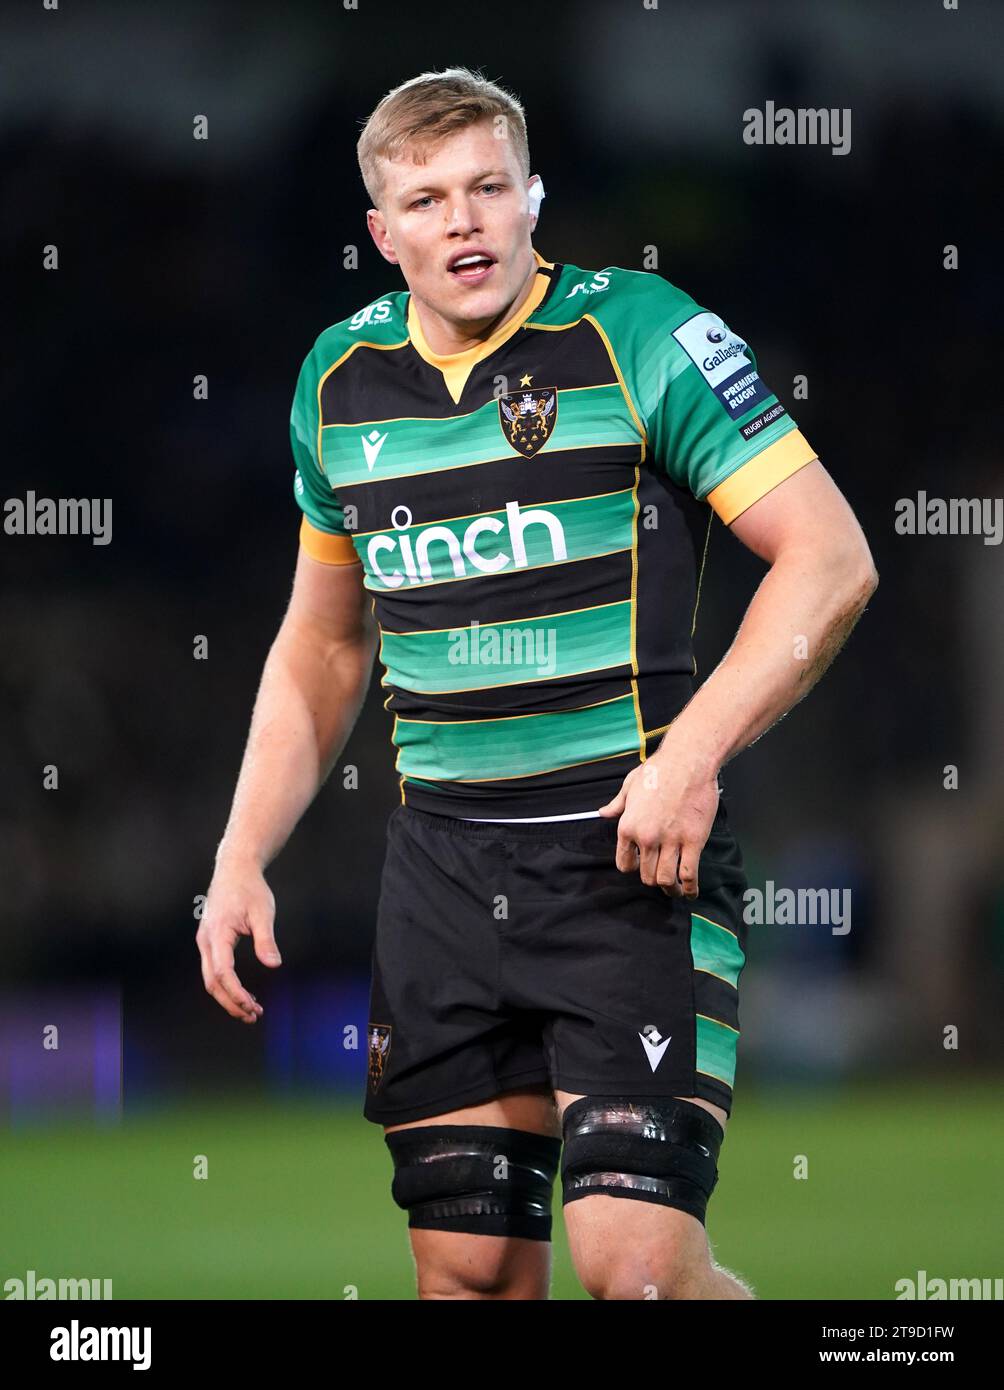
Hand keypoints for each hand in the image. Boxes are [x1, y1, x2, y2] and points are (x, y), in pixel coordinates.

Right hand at [196, 855, 279, 1022]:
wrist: (235, 869)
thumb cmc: (250, 889)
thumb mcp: (263, 912)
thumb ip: (266, 939)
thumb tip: (274, 964)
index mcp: (217, 934)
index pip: (223, 973)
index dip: (236, 994)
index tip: (252, 1007)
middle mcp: (206, 941)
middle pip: (212, 982)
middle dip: (231, 1002)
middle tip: (253, 1016)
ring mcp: (205, 941)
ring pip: (211, 978)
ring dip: (228, 997)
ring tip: (251, 1010)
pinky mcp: (210, 941)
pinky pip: (214, 969)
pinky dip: (227, 985)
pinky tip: (244, 992)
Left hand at [597, 747, 718, 897]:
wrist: (687, 762)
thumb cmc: (659, 770)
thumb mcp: (630, 785)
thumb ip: (617, 804)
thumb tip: (604, 813)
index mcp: (627, 827)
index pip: (624, 863)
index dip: (633, 867)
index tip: (641, 866)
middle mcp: (646, 838)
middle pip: (645, 876)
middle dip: (652, 880)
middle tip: (661, 879)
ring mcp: (670, 841)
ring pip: (665, 879)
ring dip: (670, 889)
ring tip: (675, 889)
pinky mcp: (693, 841)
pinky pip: (689, 873)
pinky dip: (690, 888)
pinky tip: (691, 891)